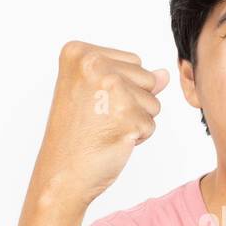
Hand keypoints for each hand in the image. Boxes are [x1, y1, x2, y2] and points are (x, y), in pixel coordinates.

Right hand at [32, 40, 168, 209]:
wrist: (61, 172)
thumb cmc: (74, 136)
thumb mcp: (96, 95)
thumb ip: (131, 79)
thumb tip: (164, 74)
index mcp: (79, 52)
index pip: (134, 61)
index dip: (121, 87)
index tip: (92, 102)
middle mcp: (93, 65)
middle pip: (147, 78)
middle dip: (132, 102)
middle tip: (99, 118)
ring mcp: (111, 90)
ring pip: (153, 101)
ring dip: (136, 120)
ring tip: (105, 128)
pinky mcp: (126, 116)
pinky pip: (151, 124)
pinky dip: (137, 137)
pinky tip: (111, 140)